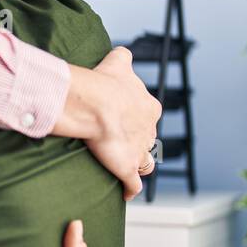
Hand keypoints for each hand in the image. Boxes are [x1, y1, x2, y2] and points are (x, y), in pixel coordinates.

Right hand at [54, 47, 160, 200]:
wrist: (96, 104)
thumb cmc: (104, 83)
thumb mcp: (118, 62)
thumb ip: (122, 58)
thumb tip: (122, 53)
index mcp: (150, 107)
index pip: (148, 114)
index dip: (136, 117)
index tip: (123, 118)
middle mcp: (149, 130)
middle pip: (148, 138)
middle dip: (138, 140)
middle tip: (121, 141)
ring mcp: (140, 150)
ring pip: (147, 161)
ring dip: (140, 164)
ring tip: (127, 166)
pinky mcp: (128, 168)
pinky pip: (134, 184)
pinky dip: (132, 189)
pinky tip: (127, 193)